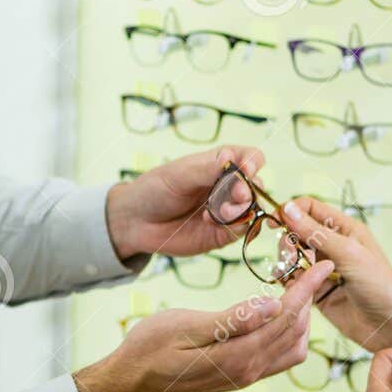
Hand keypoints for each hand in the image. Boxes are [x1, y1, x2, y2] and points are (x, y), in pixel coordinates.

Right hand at [73, 258, 333, 391]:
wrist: (130, 380)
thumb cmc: (150, 346)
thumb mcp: (185, 326)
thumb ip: (231, 320)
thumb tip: (272, 306)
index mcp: (237, 357)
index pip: (285, 318)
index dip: (306, 288)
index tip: (322, 264)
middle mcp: (248, 371)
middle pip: (296, 332)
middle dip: (308, 298)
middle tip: (310, 266)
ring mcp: (245, 376)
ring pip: (293, 347)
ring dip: (301, 317)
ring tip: (295, 285)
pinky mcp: (239, 375)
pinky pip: (278, 356)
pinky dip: (288, 331)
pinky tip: (277, 311)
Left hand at [105, 145, 265, 260]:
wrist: (136, 222)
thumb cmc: (155, 189)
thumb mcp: (179, 174)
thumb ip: (207, 169)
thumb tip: (232, 159)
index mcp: (220, 164)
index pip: (250, 158)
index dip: (253, 163)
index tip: (247, 170)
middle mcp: (228, 186)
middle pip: (255, 186)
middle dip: (248, 191)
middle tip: (237, 197)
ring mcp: (227, 210)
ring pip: (252, 209)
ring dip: (241, 210)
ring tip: (219, 213)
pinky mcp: (223, 233)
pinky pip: (242, 230)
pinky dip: (234, 227)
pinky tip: (210, 223)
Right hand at [279, 196, 391, 350]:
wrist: (390, 326)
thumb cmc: (380, 284)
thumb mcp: (348, 253)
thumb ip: (316, 232)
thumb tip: (288, 208)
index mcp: (344, 229)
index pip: (310, 209)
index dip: (290, 212)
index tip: (274, 223)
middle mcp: (332, 246)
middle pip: (297, 232)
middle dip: (288, 241)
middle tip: (290, 256)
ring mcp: (324, 269)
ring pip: (293, 257)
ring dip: (287, 262)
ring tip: (293, 273)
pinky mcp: (318, 291)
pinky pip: (295, 280)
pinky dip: (289, 281)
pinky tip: (293, 287)